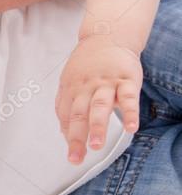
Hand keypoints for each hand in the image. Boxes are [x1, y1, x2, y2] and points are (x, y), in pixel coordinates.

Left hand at [57, 36, 142, 163]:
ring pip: (100, 106)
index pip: (66, 115)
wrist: (107, 37)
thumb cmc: (87, 65)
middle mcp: (86, 87)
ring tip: (96, 146)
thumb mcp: (70, 82)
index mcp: (70, 88)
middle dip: (76, 137)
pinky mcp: (126, 79)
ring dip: (98, 127)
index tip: (72, 154)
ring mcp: (106, 83)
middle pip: (79, 114)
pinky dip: (130, 113)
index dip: (68, 135)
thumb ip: (66, 106)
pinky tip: (131, 128)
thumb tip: (64, 132)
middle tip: (76, 157)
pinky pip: (128, 97)